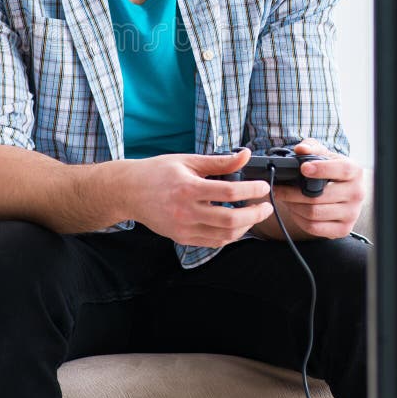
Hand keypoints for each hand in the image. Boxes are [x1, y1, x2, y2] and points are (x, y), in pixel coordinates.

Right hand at [126, 148, 273, 248]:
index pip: (230, 192)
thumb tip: (244, 155)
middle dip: (255, 214)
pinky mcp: (181, 237)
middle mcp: (186, 211)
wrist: (129, 191)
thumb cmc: (157, 172)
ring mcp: (184, 227)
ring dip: (245, 227)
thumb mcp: (188, 160)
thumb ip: (219, 162)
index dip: (252, 190)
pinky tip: (235, 224)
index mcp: (188, 188)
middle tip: (266, 206)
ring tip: (253, 215)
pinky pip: (212, 242)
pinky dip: (228, 235)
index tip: (263, 186)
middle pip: (230, 220)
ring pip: (224, 235)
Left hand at [259, 138, 363, 239]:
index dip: (322, 169)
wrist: (342, 190)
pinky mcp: (343, 229)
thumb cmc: (330, 169)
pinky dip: (299, 219)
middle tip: (278, 188)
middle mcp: (357, 193)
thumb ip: (311, 147)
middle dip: (293, 192)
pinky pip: (315, 227)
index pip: (342, 170)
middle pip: (320, 196)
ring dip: (293, 205)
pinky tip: (293, 209)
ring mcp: (351, 214)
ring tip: (284, 198)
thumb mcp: (322, 153)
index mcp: (355, 172)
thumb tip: (301, 149)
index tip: (303, 168)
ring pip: (314, 213)